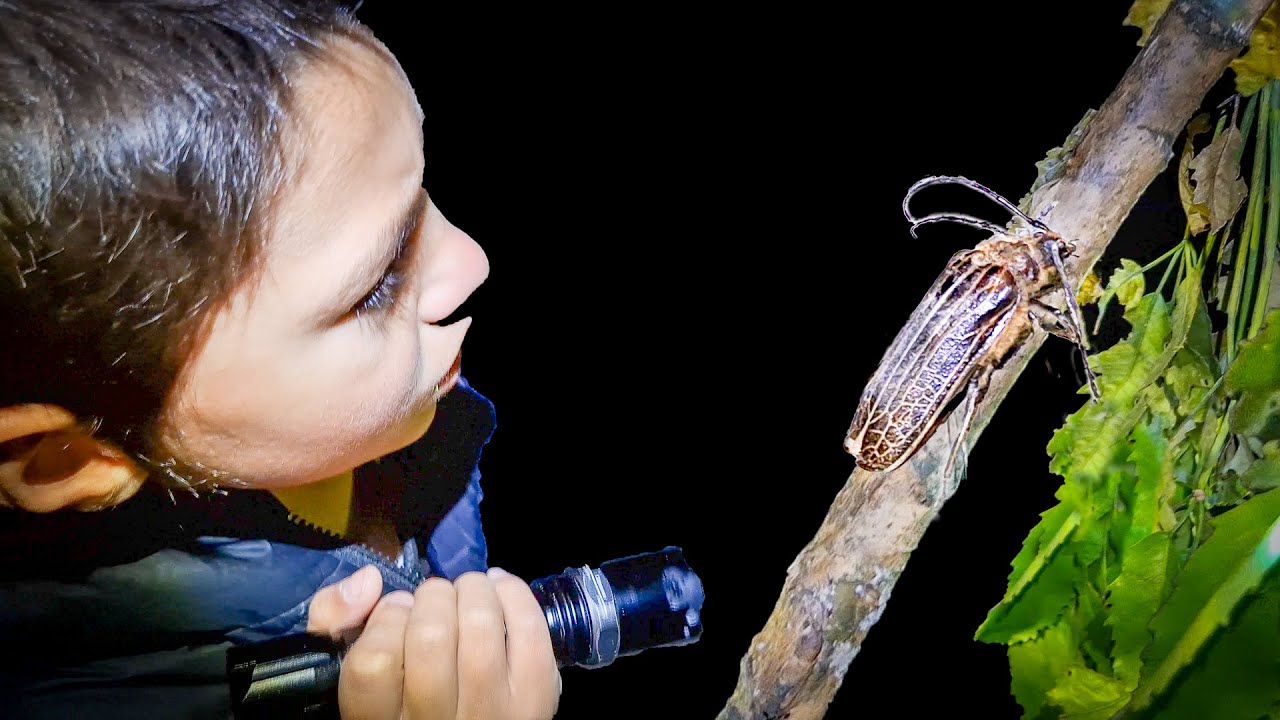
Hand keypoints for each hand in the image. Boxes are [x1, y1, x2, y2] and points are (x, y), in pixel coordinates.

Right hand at [308, 565, 561, 719]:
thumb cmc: (400, 700)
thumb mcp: (353, 675)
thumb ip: (334, 622)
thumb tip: (368, 580)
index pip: (373, 663)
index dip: (385, 621)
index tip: (397, 610)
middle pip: (431, 637)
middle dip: (433, 597)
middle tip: (434, 598)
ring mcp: (490, 716)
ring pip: (480, 627)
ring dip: (472, 590)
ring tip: (466, 591)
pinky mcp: (535, 702)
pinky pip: (530, 633)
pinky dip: (514, 595)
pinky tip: (499, 589)